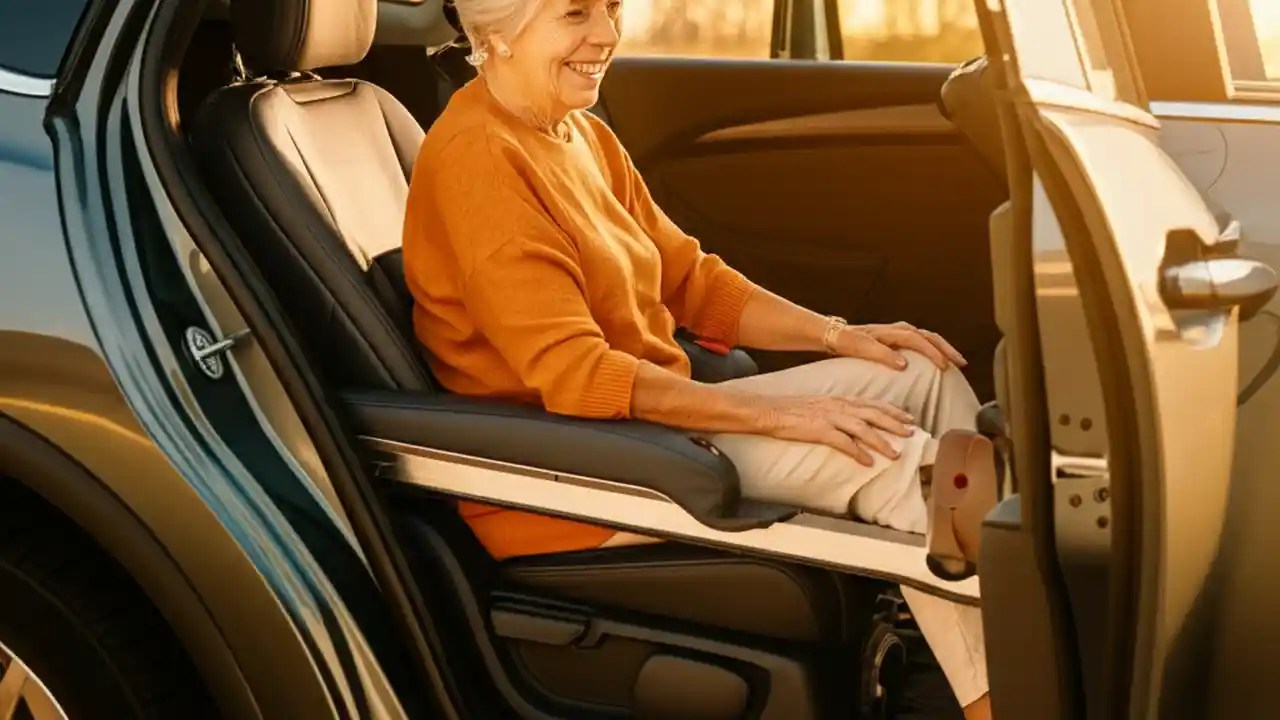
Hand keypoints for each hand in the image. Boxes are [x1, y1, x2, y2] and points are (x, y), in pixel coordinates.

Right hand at [753, 394, 915, 465]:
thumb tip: (852, 425)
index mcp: (839, 400)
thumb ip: (837, 413)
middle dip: (895, 423)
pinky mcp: (818, 430)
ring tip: (895, 453)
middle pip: (873, 414)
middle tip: (912, 433)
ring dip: (881, 441)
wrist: (767, 410)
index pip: (872, 403)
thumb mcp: (819, 407)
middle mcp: (838, 406)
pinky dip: (857, 452)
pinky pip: (842, 442)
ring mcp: (829, 417)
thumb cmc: (790, 411)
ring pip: (863, 428)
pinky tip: (867, 462)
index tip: (909, 418)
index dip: (893, 411)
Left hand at [833, 322, 966, 370]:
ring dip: (940, 348)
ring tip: (954, 361)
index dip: (931, 353)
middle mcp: (895, 330)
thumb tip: (904, 364)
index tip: (943, 366)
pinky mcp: (892, 339)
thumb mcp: (858, 348)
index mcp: (888, 332)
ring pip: (924, 337)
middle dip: (945, 348)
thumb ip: (879, 354)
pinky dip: (930, 349)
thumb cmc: (842, 342)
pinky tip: (934, 360)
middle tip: (960, 363)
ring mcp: (894, 333)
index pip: (917, 339)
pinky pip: (917, 342)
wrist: (831, 335)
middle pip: (927, 336)